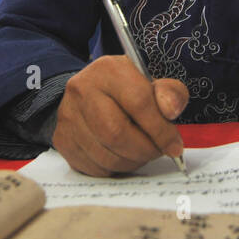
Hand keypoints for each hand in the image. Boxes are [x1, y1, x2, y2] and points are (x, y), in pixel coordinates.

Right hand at [52, 55, 189, 176]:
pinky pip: (93, 167)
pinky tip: (122, 157)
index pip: (138, 103)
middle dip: (144, 150)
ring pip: (105, 155)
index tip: (175, 147)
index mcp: (109, 70)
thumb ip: (169, 93)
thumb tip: (171, 110)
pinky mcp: (62, 139)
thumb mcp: (151, 83)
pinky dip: (114, 169)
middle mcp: (82, 89)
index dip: (161, 130)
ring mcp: (68, 116)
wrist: (88, 93)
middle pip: (117, 133)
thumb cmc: (126, 91)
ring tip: (141, 153)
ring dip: (131, 162)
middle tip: (158, 152)